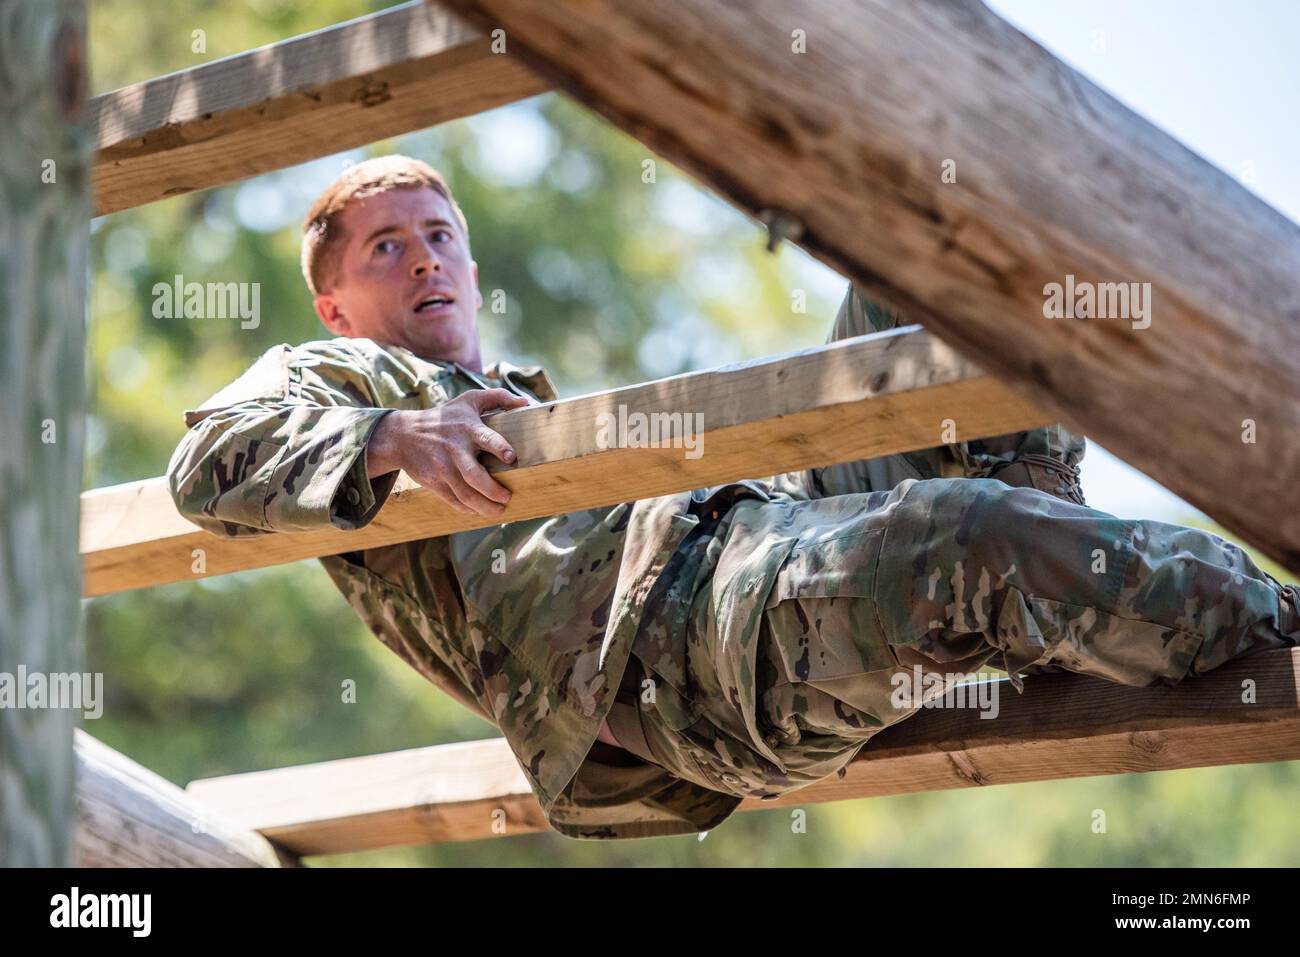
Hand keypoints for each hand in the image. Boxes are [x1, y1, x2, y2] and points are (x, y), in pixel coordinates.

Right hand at [366, 389, 529, 516]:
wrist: (403, 435)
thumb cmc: (445, 417)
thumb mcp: (469, 400)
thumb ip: (498, 398)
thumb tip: (525, 402)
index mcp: (467, 428)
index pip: (486, 438)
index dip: (500, 447)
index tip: (512, 458)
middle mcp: (455, 449)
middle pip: (474, 475)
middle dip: (494, 491)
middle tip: (507, 497)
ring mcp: (443, 468)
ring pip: (465, 494)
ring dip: (484, 507)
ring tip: (499, 510)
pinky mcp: (433, 482)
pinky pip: (453, 500)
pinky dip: (468, 508)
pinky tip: (479, 510)